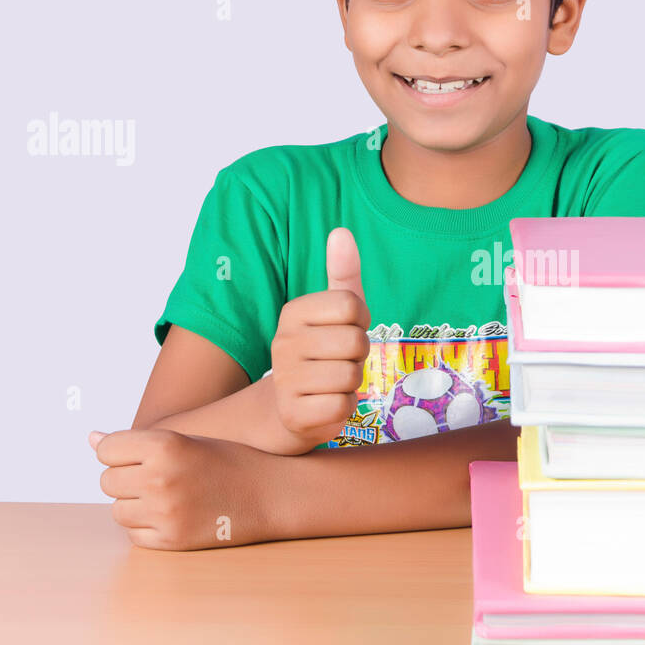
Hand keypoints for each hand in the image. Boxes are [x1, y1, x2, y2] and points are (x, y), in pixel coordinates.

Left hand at [90, 428, 283, 549]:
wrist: (271, 494)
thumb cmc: (229, 461)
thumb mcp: (187, 440)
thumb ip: (137, 442)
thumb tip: (91, 438)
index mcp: (164, 444)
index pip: (106, 450)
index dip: (121, 453)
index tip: (143, 456)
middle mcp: (160, 477)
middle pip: (108, 481)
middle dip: (127, 480)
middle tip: (161, 478)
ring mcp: (165, 512)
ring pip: (117, 510)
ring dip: (134, 504)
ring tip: (168, 496)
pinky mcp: (171, 540)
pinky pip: (134, 534)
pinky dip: (147, 526)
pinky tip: (174, 514)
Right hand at [269, 227, 371, 453]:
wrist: (290, 409)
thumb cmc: (322, 354)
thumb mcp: (334, 313)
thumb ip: (343, 274)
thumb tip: (342, 231)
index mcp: (293, 312)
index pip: (353, 306)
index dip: (362, 322)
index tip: (347, 331)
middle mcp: (283, 342)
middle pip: (356, 341)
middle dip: (359, 356)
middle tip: (341, 362)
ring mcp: (285, 379)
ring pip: (352, 376)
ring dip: (352, 383)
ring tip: (333, 383)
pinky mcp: (295, 413)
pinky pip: (343, 405)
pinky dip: (344, 407)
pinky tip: (327, 404)